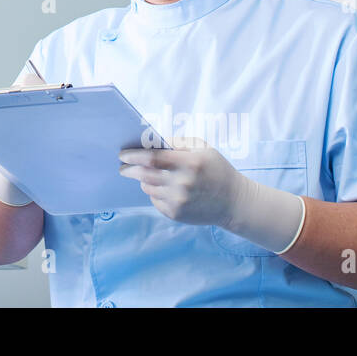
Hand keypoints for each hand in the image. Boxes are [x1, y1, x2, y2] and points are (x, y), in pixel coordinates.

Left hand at [118, 135, 306, 252]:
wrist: (234, 201)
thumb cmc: (216, 169)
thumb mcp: (202, 148)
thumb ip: (176, 142)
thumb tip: (149, 141)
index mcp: (190, 162)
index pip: (153, 158)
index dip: (133, 155)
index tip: (122, 154)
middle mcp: (183, 183)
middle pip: (145, 174)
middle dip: (130, 170)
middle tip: (123, 167)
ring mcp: (179, 201)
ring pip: (147, 188)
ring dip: (143, 181)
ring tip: (148, 176)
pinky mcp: (176, 214)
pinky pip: (155, 200)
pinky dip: (154, 193)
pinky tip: (163, 189)